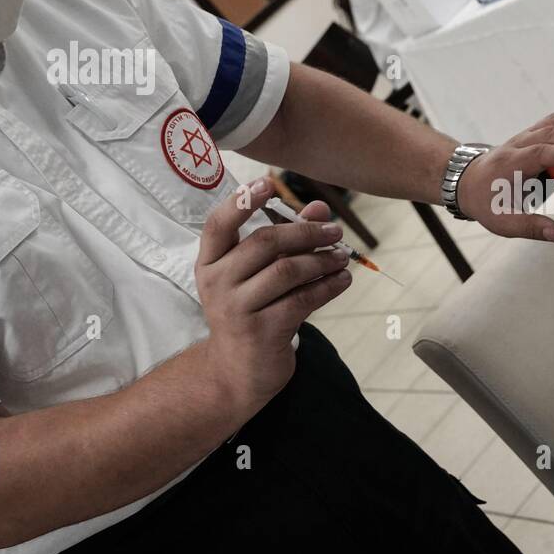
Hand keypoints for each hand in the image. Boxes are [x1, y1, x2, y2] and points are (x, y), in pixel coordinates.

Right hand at [195, 178, 351, 414]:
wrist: (239, 370)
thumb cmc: (252, 310)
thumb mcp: (259, 274)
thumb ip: (287, 239)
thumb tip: (321, 209)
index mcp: (210, 262)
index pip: (219, 224)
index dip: (242, 201)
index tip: (269, 184)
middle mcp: (217, 283)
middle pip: (265, 243)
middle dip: (307, 232)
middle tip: (335, 231)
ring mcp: (237, 309)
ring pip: (287, 271)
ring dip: (322, 260)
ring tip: (343, 256)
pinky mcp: (262, 332)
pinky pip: (302, 300)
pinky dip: (328, 287)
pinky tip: (343, 280)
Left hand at [456, 112, 553, 240]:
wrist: (467, 182)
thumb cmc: (486, 203)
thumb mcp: (502, 221)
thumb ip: (529, 227)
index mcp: (511, 165)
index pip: (541, 153)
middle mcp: (518, 146)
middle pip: (550, 134)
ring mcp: (524, 137)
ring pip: (552, 124)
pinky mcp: (530, 135)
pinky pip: (551, 122)